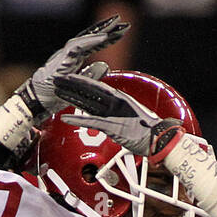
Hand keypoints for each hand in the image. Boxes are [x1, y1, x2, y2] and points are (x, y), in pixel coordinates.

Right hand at [18, 16, 129, 123]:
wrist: (36, 102)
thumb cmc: (54, 95)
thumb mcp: (79, 86)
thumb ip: (91, 75)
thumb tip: (105, 66)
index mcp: (74, 59)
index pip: (93, 45)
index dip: (108, 39)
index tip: (122, 32)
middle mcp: (69, 54)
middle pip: (91, 38)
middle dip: (107, 30)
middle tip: (124, 23)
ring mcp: (64, 55)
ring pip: (85, 38)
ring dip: (101, 32)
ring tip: (116, 25)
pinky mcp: (61, 60)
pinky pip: (77, 47)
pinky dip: (91, 42)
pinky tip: (103, 37)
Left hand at [56, 71, 183, 160]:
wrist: (159, 139)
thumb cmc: (149, 132)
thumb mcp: (133, 118)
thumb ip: (122, 115)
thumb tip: (116, 116)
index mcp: (120, 99)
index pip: (98, 88)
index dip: (83, 82)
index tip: (70, 78)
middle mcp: (115, 103)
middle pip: (89, 91)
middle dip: (73, 85)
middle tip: (58, 80)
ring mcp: (113, 114)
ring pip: (88, 103)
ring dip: (71, 97)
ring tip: (57, 92)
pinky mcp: (112, 126)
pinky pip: (91, 122)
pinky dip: (77, 121)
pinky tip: (65, 119)